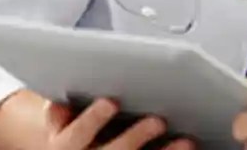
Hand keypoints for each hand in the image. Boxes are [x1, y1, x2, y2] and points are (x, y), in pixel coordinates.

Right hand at [0, 90, 191, 149]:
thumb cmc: (72, 132)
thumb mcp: (59, 124)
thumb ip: (59, 113)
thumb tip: (61, 104)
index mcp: (66, 146)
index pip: (77, 135)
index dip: (93, 119)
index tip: (111, 102)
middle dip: (136, 138)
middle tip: (158, 120)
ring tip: (185, 141)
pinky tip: (188, 148)